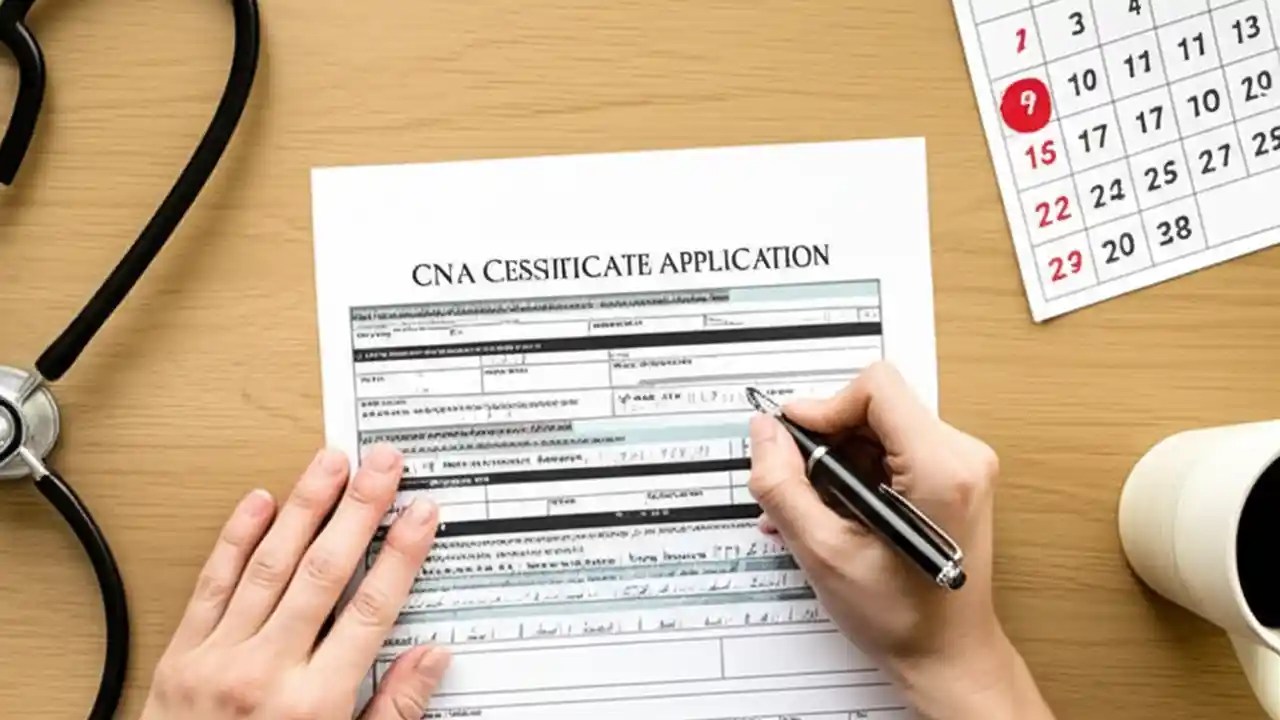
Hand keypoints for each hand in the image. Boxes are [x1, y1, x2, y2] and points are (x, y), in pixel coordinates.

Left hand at [141, 444, 448, 719]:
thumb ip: (393, 712)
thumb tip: (432, 660)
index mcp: (314, 705)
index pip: (371, 610)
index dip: (400, 555)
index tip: (420, 515)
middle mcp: (266, 673)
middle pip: (325, 572)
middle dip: (359, 510)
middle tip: (382, 466)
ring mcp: (219, 659)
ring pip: (271, 564)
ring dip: (305, 507)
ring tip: (330, 464)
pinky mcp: (181, 655)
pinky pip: (212, 584)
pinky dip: (235, 539)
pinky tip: (259, 501)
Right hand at [748, 363, 1052, 719]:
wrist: (948, 657)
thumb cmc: (906, 619)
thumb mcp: (825, 553)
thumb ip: (785, 486)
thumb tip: (765, 434)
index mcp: (941, 469)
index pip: (876, 389)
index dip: (823, 408)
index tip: (793, 440)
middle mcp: (961, 459)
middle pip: (874, 407)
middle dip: (825, 444)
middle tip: (798, 487)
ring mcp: (961, 468)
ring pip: (878, 429)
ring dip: (836, 463)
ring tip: (809, 511)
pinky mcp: (953, 479)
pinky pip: (892, 451)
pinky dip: (855, 475)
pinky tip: (832, 514)